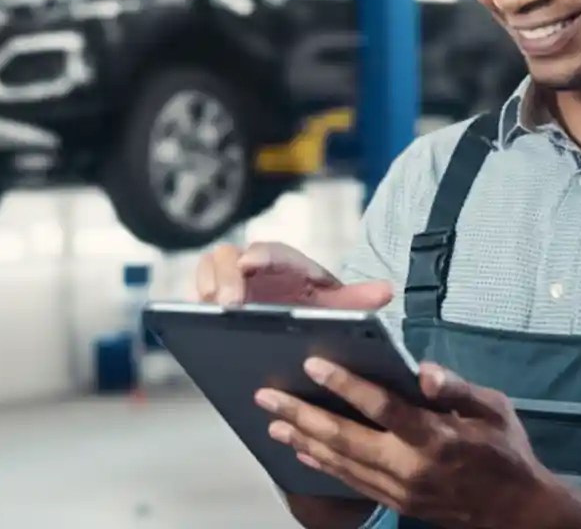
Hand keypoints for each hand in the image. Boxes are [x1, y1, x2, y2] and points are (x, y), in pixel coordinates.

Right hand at [194, 241, 391, 309]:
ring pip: (207, 270)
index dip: (261, 256)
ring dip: (205, 286)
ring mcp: (227, 280)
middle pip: (229, 256)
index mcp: (284, 263)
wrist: (295, 319)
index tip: (251, 264)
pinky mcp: (211, 299)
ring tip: (208, 311)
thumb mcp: (335, 306)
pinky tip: (197, 329)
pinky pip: (196, 297)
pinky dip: (194, 307)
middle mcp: (251, 265)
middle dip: (225, 276)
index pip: (271, 252)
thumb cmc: (314, 307)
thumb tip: (386, 291)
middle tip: (227, 304)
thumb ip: (358, 299)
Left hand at [256, 358, 570, 528]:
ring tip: (272, 423)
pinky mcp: (396, 502)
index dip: (345, 385)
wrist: (516, 511)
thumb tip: (424, 369)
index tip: (312, 364)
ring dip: (304, 441)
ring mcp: (400, 489)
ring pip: (341, 463)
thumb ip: (457, 388)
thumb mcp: (494, 410)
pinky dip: (322, 466)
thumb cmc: (504, 451)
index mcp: (436, 438)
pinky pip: (351, 482)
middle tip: (267, 397)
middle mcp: (411, 466)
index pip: (382, 408)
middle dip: (302, 416)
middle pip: (346, 438)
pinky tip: (301, 451)